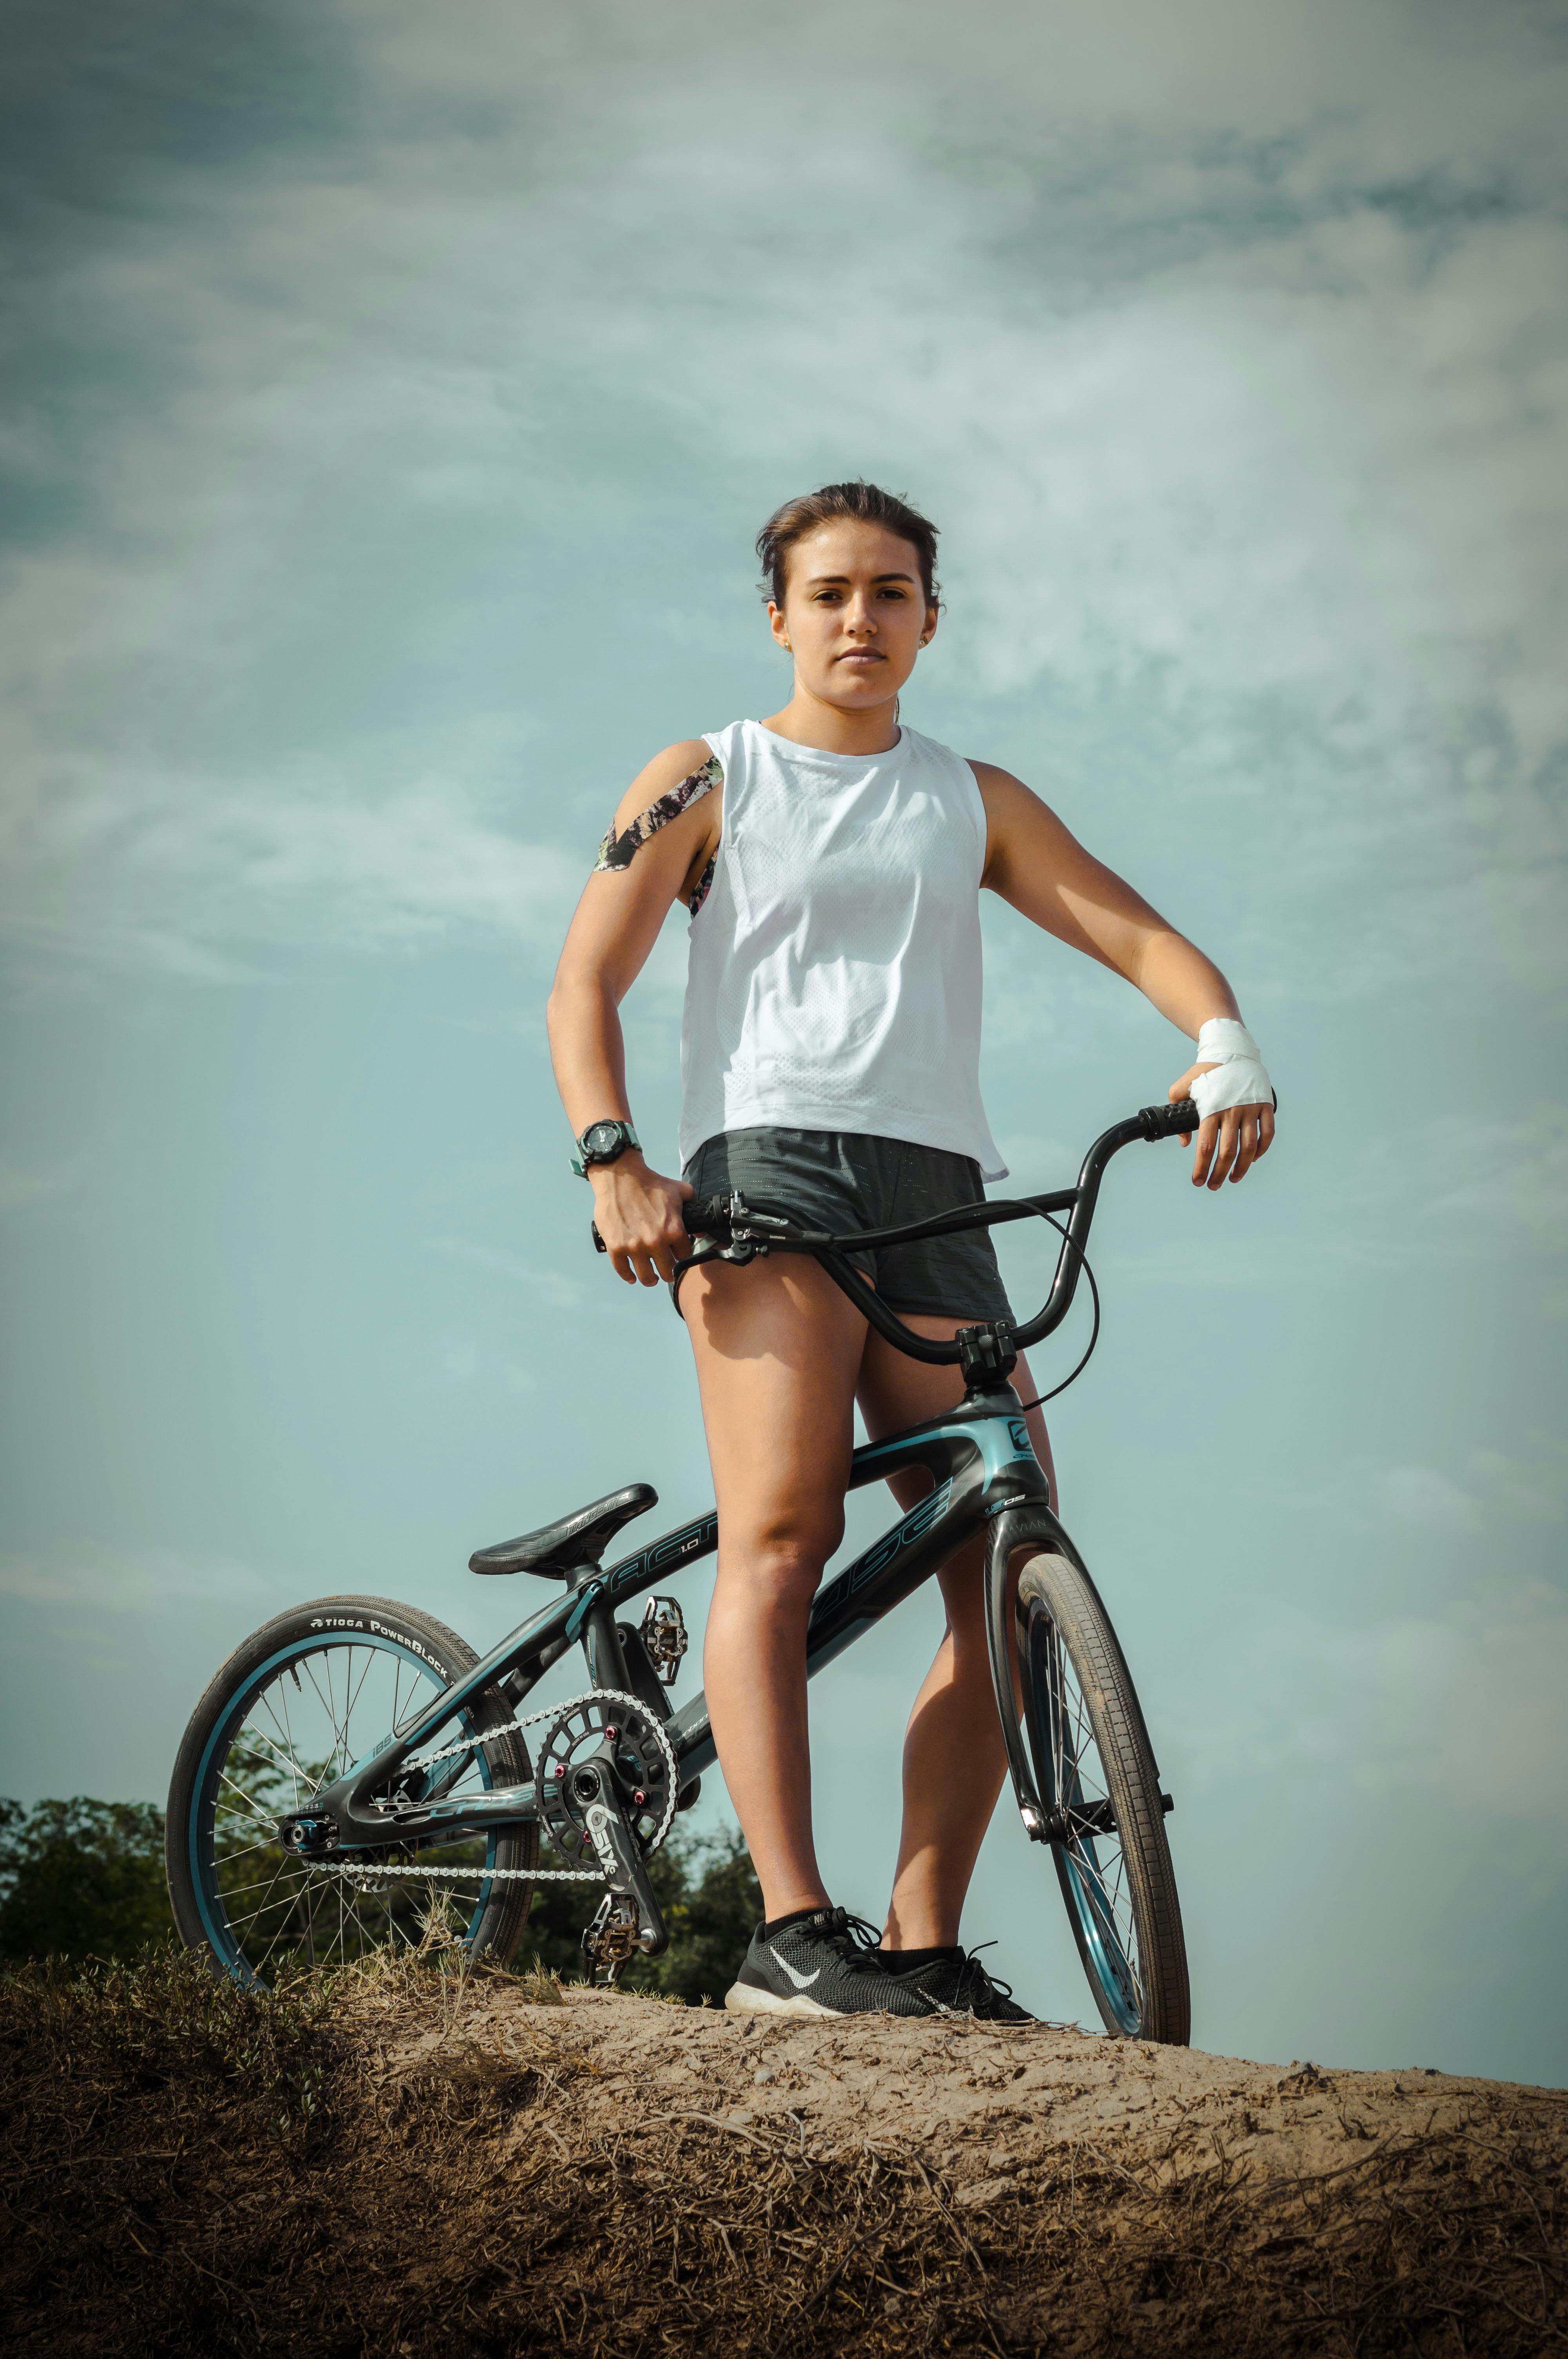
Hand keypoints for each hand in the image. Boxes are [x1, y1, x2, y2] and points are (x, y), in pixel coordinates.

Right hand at [588, 1154, 693, 1283]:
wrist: (621, 1176)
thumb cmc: (650, 1183)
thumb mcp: (680, 1191)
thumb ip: (693, 1206)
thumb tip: (700, 1228)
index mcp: (674, 1230)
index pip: (684, 1255)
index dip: (682, 1256)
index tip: (677, 1256)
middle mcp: (656, 1242)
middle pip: (667, 1271)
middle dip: (668, 1272)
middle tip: (666, 1271)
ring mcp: (635, 1246)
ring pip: (646, 1276)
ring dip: (650, 1279)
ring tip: (651, 1278)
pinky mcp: (616, 1247)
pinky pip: (623, 1270)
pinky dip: (628, 1276)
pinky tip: (632, 1277)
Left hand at [1169, 1064, 1275, 1189]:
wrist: (1232, 1050)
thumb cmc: (1206, 1071)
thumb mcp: (1183, 1086)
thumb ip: (1176, 1109)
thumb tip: (1183, 1142)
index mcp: (1212, 1108)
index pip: (1206, 1146)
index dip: (1201, 1167)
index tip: (1197, 1181)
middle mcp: (1232, 1110)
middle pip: (1228, 1151)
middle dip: (1219, 1173)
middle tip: (1212, 1186)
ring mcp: (1251, 1109)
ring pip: (1250, 1147)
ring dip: (1242, 1167)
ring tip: (1233, 1179)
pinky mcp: (1265, 1105)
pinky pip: (1268, 1133)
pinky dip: (1262, 1149)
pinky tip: (1252, 1159)